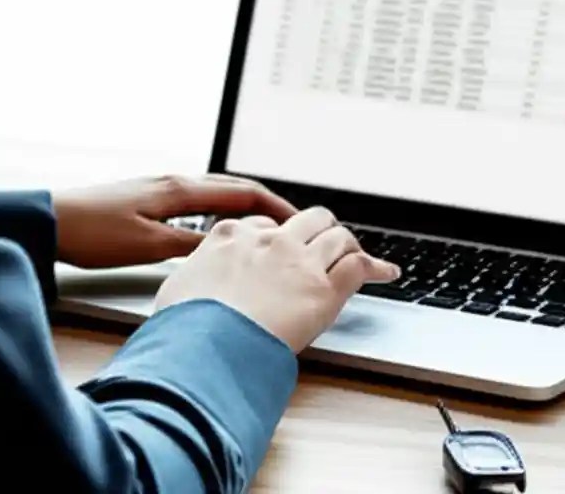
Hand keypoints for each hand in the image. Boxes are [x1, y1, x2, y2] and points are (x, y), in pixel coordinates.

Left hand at [53, 174, 296, 269]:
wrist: (52, 220)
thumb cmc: (93, 231)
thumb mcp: (147, 246)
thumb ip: (189, 247)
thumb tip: (227, 250)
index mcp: (180, 191)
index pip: (243, 194)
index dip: (276, 209)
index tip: (299, 223)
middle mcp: (175, 183)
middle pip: (235, 189)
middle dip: (268, 206)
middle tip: (293, 226)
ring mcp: (162, 189)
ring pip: (218, 194)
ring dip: (246, 209)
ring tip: (265, 230)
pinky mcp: (150, 200)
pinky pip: (200, 202)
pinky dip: (222, 213)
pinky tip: (219, 230)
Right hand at [154, 207, 400, 351]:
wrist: (209, 345)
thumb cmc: (187, 327)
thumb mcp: (176, 292)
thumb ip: (192, 282)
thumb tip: (188, 293)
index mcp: (231, 237)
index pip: (264, 223)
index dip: (278, 236)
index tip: (284, 246)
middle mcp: (270, 241)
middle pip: (309, 219)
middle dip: (320, 230)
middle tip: (325, 246)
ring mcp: (300, 261)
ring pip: (339, 236)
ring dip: (349, 246)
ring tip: (357, 256)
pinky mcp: (325, 289)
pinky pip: (360, 266)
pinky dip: (378, 268)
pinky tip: (388, 273)